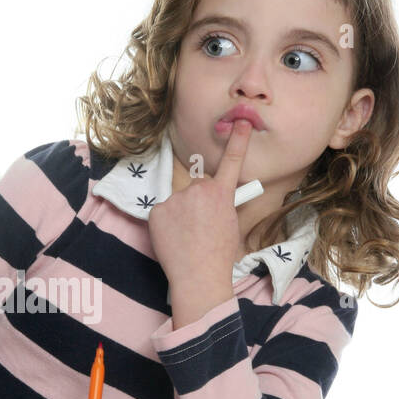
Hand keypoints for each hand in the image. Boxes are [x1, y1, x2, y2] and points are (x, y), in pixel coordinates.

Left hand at [147, 118, 252, 284]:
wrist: (199, 276)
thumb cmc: (218, 257)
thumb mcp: (229, 225)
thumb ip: (221, 206)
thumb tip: (210, 204)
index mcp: (222, 194)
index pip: (231, 162)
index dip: (238, 140)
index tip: (241, 121)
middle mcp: (199, 190)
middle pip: (196, 188)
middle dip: (197, 202)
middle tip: (199, 228)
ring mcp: (176, 198)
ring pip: (178, 202)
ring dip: (180, 215)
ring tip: (186, 238)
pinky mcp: (158, 210)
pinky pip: (162, 213)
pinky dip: (165, 224)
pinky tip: (173, 240)